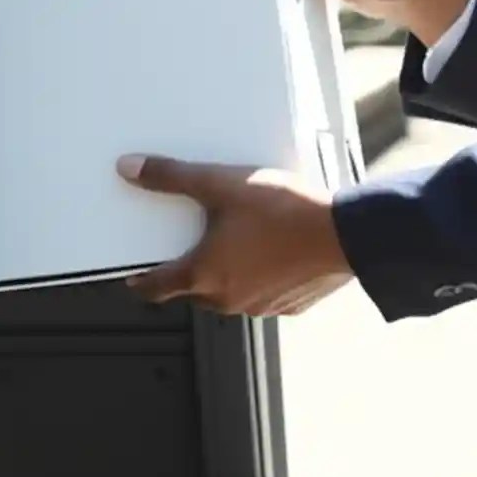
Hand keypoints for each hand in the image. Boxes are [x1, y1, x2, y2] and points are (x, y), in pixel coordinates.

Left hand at [117, 154, 352, 316]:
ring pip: (228, 294)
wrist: (345, 234)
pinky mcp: (288, 305)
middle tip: (191, 243)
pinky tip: (270, 251)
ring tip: (236, 241)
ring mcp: (260, 306)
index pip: (156, 290)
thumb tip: (131, 169)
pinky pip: (262, 294)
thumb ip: (173, 177)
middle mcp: (228, 299)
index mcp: (204, 275)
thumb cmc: (286, 212)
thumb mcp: (222, 184)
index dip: (140, 282)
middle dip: (188, 271)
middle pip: (192, 292)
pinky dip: (259, 278)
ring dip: (226, 274)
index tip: (134, 276)